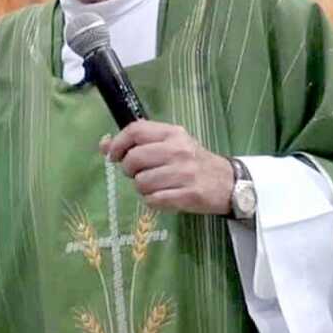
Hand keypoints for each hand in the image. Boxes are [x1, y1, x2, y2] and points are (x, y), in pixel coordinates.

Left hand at [100, 120, 232, 215]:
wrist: (228, 182)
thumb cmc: (193, 162)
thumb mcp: (170, 144)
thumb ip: (139, 142)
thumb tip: (103, 145)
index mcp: (173, 133)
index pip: (135, 130)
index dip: (118, 143)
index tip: (113, 156)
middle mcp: (178, 150)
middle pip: (134, 159)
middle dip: (129, 170)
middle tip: (139, 174)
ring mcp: (185, 173)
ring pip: (141, 182)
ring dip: (142, 188)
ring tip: (155, 186)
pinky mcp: (189, 195)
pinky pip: (154, 200)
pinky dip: (152, 201)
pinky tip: (163, 197)